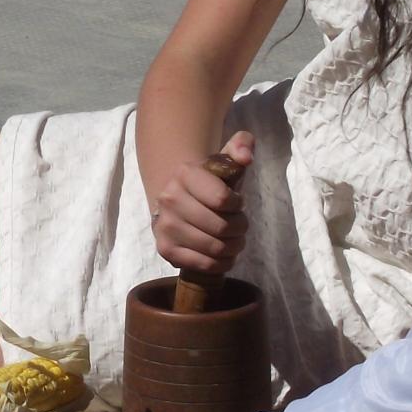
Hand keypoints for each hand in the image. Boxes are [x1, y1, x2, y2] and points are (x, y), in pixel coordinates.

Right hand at [150, 131, 253, 273]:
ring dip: (233, 247)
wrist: (178, 200)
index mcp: (184, 174)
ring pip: (215, 248)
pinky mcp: (165, 250)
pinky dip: (221, 263)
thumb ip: (241, 146)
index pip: (223, 199)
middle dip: (240, 229)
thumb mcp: (225, 160)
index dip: (238, 205)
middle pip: (222, 227)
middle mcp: (169, 199)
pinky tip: (223, 254)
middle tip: (240, 226)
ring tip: (234, 240)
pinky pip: (204, 265)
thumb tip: (246, 156)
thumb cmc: (209, 183)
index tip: (236, 203)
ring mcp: (165, 226)